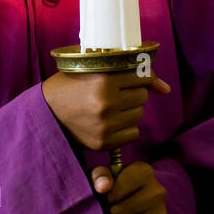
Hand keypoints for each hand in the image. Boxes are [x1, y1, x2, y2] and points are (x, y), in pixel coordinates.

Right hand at [42, 70, 171, 152]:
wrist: (47, 112)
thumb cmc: (72, 86)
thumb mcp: (95, 71)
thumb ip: (132, 75)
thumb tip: (167, 90)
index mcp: (104, 80)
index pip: (142, 76)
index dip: (140, 77)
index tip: (133, 79)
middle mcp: (106, 103)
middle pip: (142, 97)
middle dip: (132, 94)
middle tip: (115, 93)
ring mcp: (105, 125)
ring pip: (138, 115)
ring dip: (129, 111)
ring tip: (110, 107)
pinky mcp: (104, 142)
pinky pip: (133, 133)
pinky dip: (125, 128)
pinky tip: (109, 122)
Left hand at [87, 161, 167, 213]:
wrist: (132, 202)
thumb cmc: (113, 188)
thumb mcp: (103, 176)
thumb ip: (100, 176)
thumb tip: (102, 187)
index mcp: (144, 172)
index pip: (118, 188)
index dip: (106, 197)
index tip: (105, 199)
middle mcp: (158, 192)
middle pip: (120, 212)